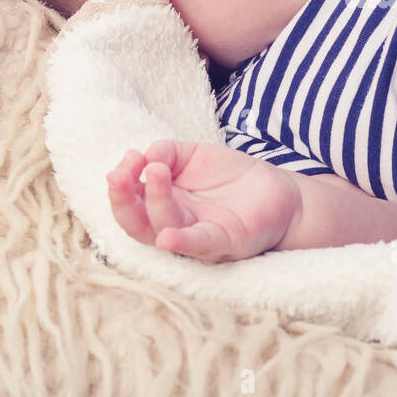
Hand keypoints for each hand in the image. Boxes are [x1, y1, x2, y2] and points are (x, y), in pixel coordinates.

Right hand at [106, 140, 302, 261]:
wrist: (278, 193)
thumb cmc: (232, 178)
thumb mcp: (194, 155)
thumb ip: (167, 152)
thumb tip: (146, 156)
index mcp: (164, 204)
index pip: (131, 201)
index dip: (121, 183)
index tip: (129, 158)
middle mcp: (175, 224)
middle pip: (137, 223)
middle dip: (122, 200)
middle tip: (118, 176)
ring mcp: (198, 235)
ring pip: (164, 228)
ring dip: (154, 202)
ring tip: (155, 172)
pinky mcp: (225, 242)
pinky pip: (199, 244)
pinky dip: (182, 242)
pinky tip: (167, 237)